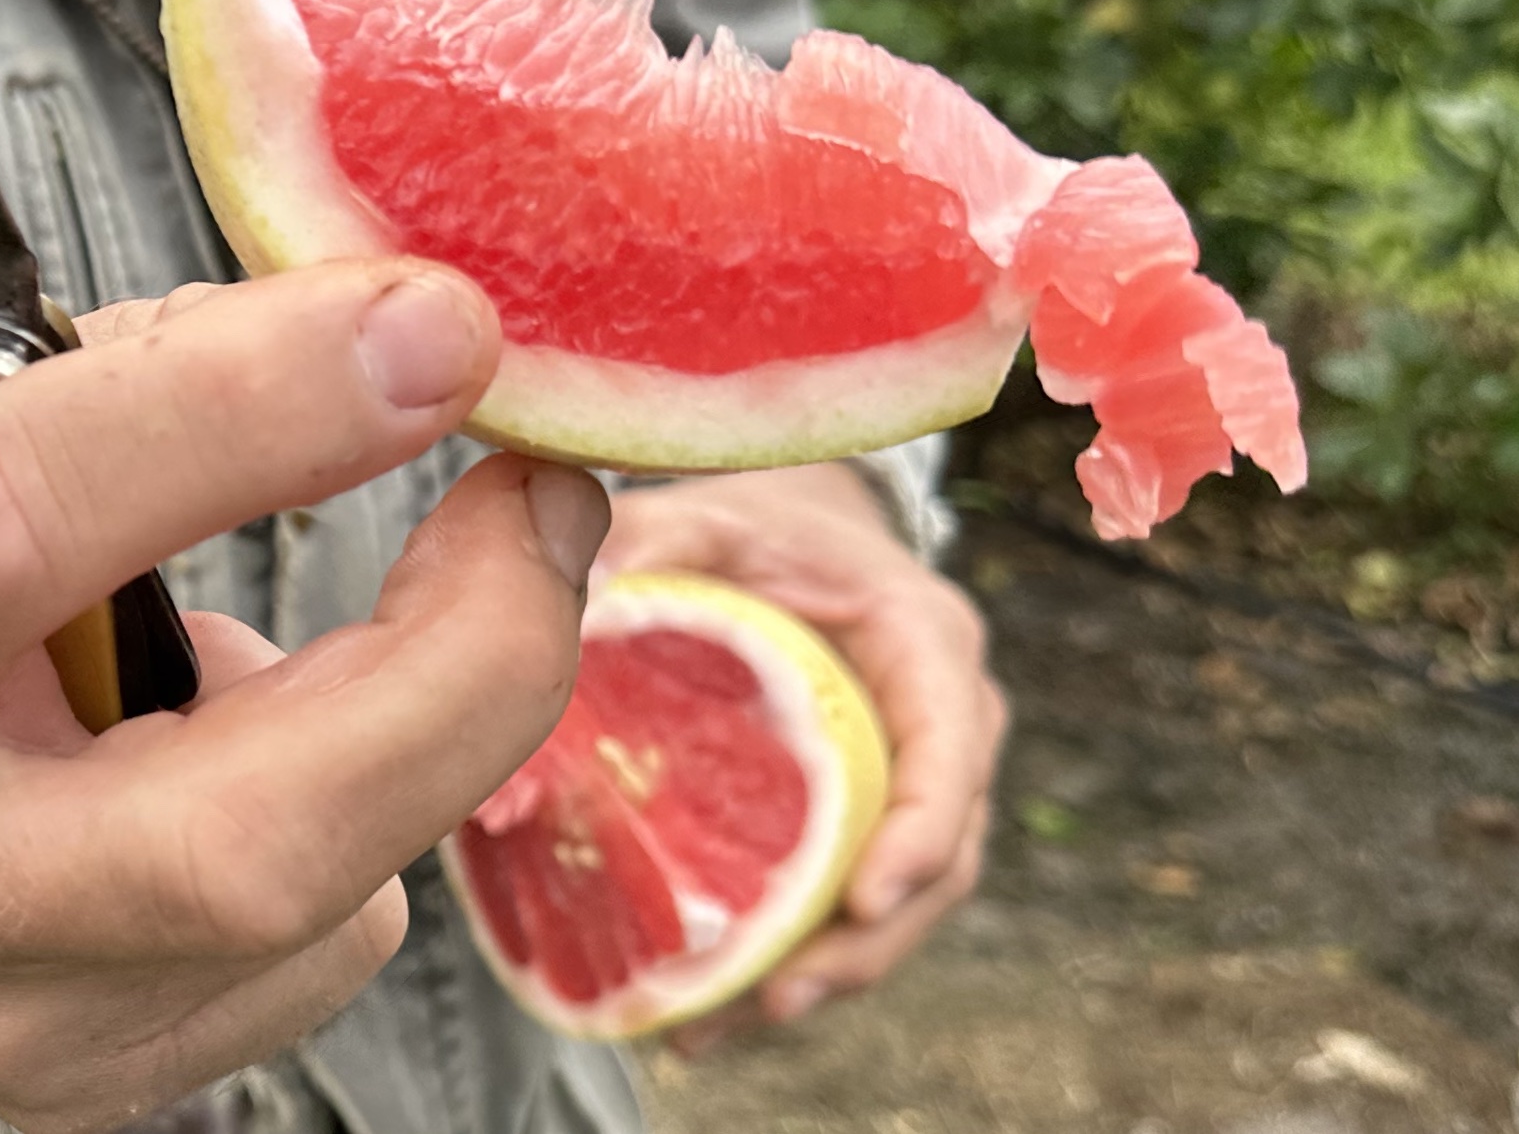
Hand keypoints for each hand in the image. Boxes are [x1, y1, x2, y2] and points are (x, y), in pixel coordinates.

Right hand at [0, 260, 608, 1133]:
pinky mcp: (104, 1061)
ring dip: (416, 714)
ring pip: (339, 893)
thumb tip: (408, 346)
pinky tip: (277, 738)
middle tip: (547, 501)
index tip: (441, 336)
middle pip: (252, 839)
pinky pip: (338, 931)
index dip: (258, 413)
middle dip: (471, 651)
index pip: (14, 528)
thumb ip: (171, 374)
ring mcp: (11, 1010)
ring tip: (354, 624)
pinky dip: (367, 797)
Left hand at [598, 464, 1004, 1044]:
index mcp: (926, 643)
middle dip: (866, 940)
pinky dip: (799, 952)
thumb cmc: (763, 525)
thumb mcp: (714, 514)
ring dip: (829, 970)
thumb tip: (584, 587)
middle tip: (776, 996)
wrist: (797, 537)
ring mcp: (915, 779)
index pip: (951, 748)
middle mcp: (942, 721)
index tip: (868, 898)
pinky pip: (855, 896)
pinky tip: (717, 1002)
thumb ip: (654, 536)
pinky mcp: (873, 816)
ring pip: (903, 899)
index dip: (923, 831)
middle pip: (939, 855)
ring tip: (727, 1021)